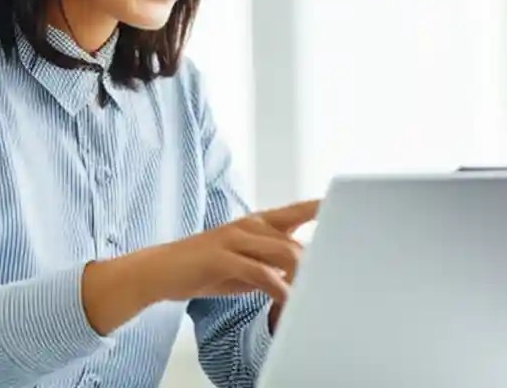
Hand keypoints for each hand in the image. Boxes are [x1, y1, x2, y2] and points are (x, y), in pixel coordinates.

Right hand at [82, 199, 319, 334]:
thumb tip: (301, 278)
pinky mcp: (222, 257)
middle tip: (335, 276)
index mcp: (256, 223)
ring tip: (315, 291)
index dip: (321, 209)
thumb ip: (272, 266)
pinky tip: (287, 298)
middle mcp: (248, 225)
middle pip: (295, 238)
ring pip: (282, 251)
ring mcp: (234, 239)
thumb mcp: (244, 264)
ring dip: (302, 273)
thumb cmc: (205, 267)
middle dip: (317, 259)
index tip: (346, 209)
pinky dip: (278, 287)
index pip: (296, 211)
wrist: (160, 270)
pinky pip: (259, 272)